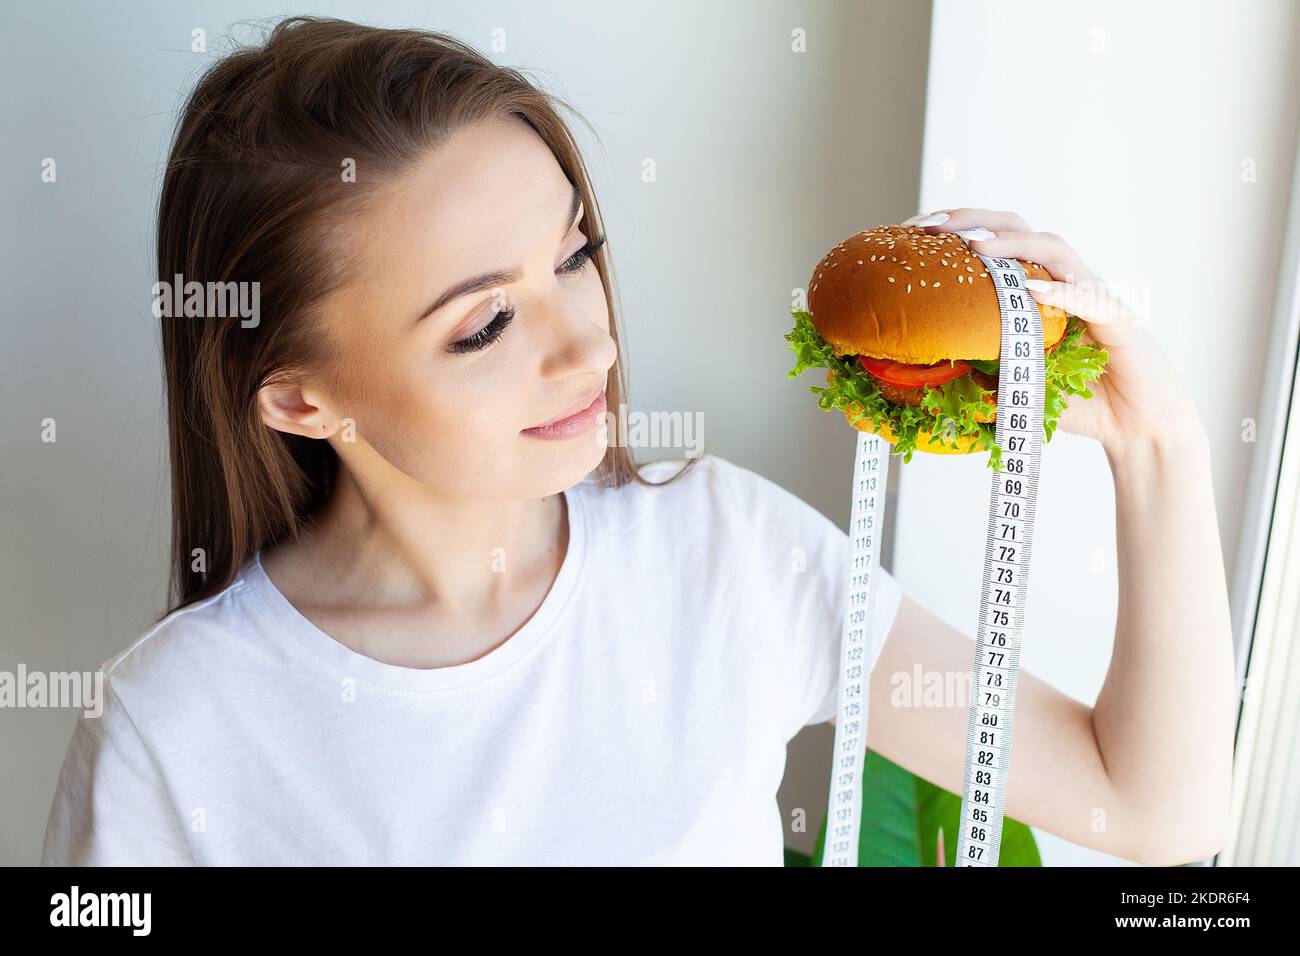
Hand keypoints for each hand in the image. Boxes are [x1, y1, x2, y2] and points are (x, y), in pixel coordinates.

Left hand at [904, 208, 1207, 454]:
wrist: (1137, 429)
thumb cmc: (1080, 404)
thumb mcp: (1015, 388)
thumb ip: (980, 373)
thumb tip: (922, 377)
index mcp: (1038, 292)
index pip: (996, 244)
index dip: (957, 231)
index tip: (913, 232)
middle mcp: (1065, 283)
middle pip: (1020, 229)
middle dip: (974, 219)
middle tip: (932, 225)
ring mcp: (1093, 296)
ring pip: (1054, 250)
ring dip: (1013, 243)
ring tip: (975, 246)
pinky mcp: (1119, 320)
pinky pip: (1089, 298)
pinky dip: (1059, 292)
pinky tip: (1031, 291)